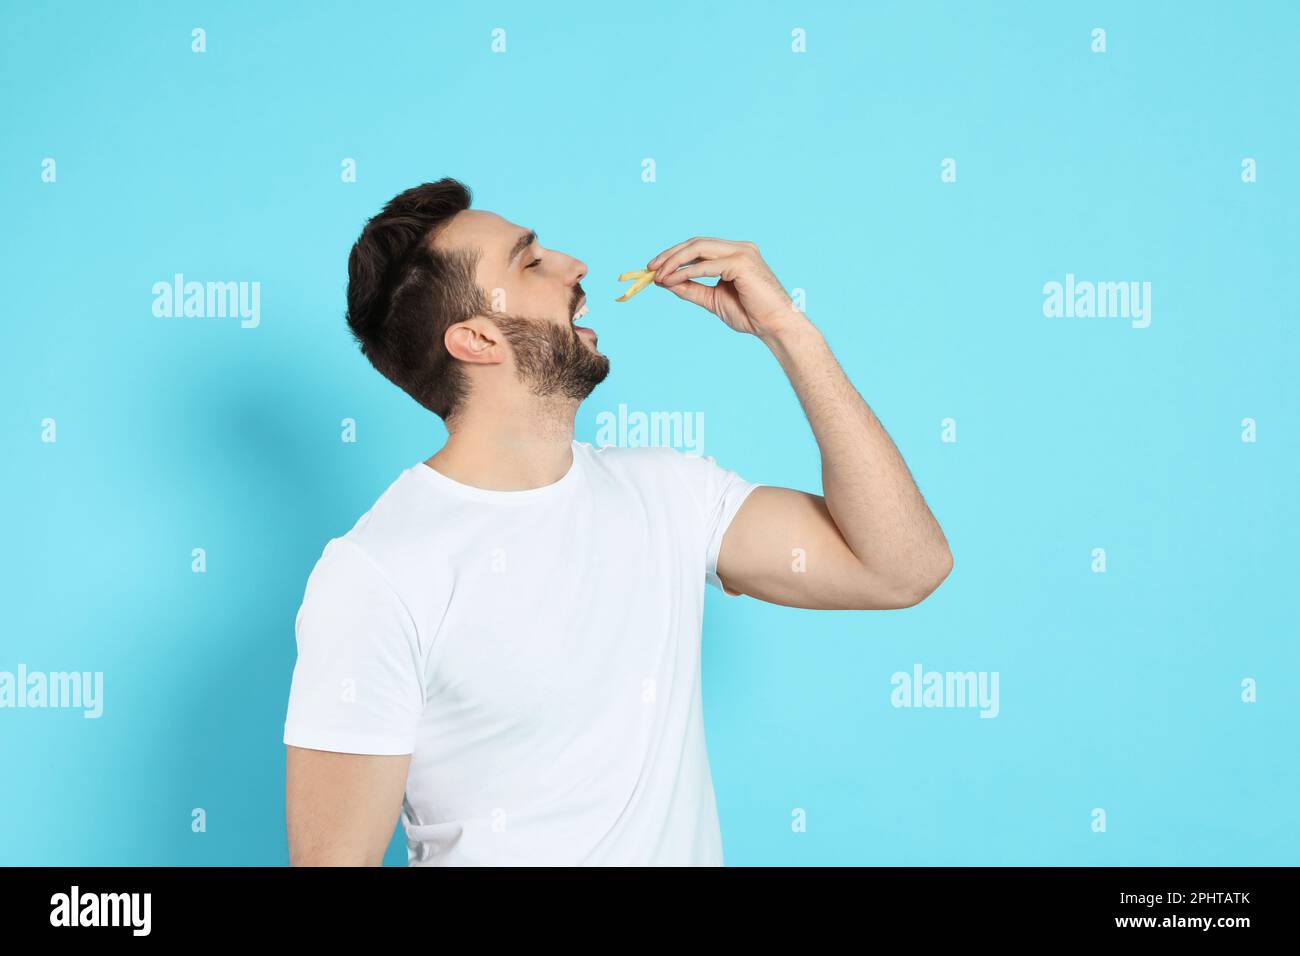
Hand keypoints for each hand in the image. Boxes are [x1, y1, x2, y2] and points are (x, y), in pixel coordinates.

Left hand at [647, 237, 803, 338]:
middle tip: (650, 268)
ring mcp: (741, 252)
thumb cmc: (750, 315)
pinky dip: (686, 272)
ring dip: (674, 261)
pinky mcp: (742, 262)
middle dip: (670, 254)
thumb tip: (664, 281)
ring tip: (658, 275)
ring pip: (699, 248)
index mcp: (734, 253)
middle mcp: (739, 248)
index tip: (654, 268)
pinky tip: (672, 280)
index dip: (674, 255)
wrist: (773, 326)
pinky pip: (706, 265)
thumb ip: (690, 288)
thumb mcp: (712, 299)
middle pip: (696, 243)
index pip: (698, 246)